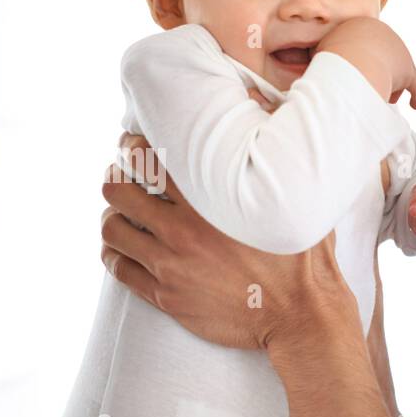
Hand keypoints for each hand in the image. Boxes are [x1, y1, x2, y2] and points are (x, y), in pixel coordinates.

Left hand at [101, 133, 359, 350]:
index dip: (132, 145)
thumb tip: (258, 99)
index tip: (133, 144)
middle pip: (117, 190)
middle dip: (116, 177)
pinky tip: (122, 248)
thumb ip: (271, 155)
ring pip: (112, 229)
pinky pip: (119, 269)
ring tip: (121, 213)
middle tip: (124, 177)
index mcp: (209, 201)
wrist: (302, 317)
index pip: (148, 158)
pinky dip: (114, 254)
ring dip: (112, 216)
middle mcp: (182, 231)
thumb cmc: (303, 257)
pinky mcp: (166, 296)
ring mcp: (170, 266)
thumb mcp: (294, 201)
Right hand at [316, 16, 415, 108]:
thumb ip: (325, 60)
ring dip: (394, 86)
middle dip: (381, 72)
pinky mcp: (409, 72)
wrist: (349, 62)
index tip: (358, 75)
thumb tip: (318, 73)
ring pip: (398, 71)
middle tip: (375, 87)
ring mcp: (398, 53)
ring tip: (387, 100)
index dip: (363, 61)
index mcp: (361, 25)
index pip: (366, 44)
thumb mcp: (321, 54)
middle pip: (384, 57)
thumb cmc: (330, 60)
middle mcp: (383, 34)